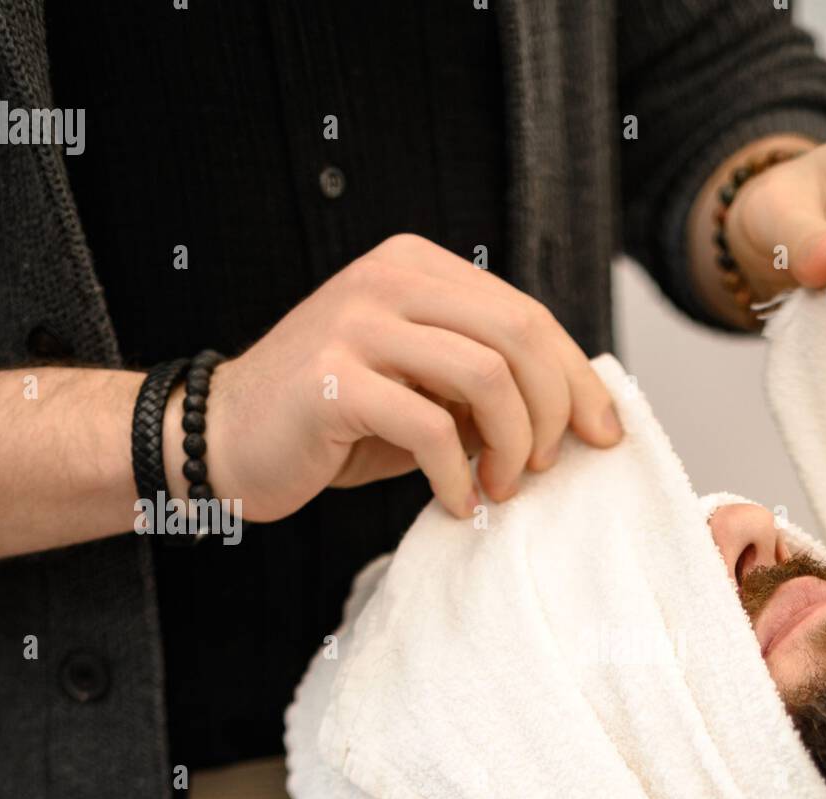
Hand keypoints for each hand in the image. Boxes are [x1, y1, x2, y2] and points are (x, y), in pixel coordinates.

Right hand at [170, 234, 622, 520]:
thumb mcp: (423, 389)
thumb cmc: (334, 422)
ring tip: (500, 487)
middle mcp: (389, 279)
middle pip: (520, 335)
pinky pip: (430, 428)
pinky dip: (458, 476)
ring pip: (487, 376)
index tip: (603, 435)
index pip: (528, 315)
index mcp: (418, 268)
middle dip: (553, 412)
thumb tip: (574, 411)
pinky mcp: (333, 379)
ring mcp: (358, 323)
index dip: (579, 379)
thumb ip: (484, 383)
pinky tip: (457, 502)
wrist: (222, 438)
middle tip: (542, 468)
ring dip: (510, 444)